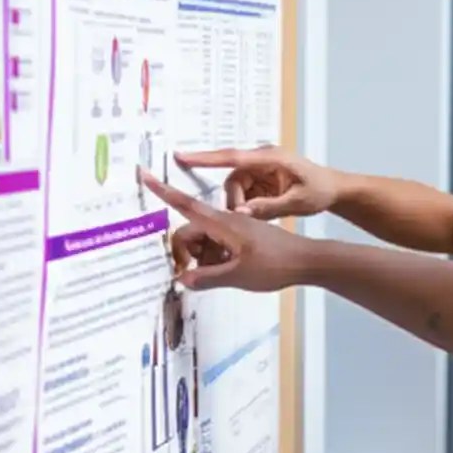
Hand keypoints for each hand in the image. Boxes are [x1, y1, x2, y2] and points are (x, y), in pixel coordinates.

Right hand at [140, 167, 313, 291]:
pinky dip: (217, 258)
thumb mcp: (241, 275)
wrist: (308, 259)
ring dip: (205, 258)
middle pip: (191, 230)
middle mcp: (227, 219)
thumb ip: (208, 277)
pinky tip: (232, 271)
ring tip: (225, 273)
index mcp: (225, 221)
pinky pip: (218, 244)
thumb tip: (182, 278)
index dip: (163, 191)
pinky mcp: (242, 235)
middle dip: (187, 252)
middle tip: (197, 275)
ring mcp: (235, 227)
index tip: (144, 174)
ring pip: (204, 240)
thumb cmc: (278, 263)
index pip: (186, 204)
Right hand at [173, 145, 339, 219]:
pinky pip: (245, 193)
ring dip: (242, 205)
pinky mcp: (262, 180)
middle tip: (247, 218)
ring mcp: (261, 170)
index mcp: (270, 159)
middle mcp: (262, 161)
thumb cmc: (321, 190)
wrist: (336, 189)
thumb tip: (241, 212)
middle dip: (235, 201)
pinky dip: (249, 206)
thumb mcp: (298, 202)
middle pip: (232, 180)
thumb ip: (269, 207)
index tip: (181, 157)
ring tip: (263, 216)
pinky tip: (263, 213)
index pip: (231, 157)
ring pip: (236, 189)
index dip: (204, 158)